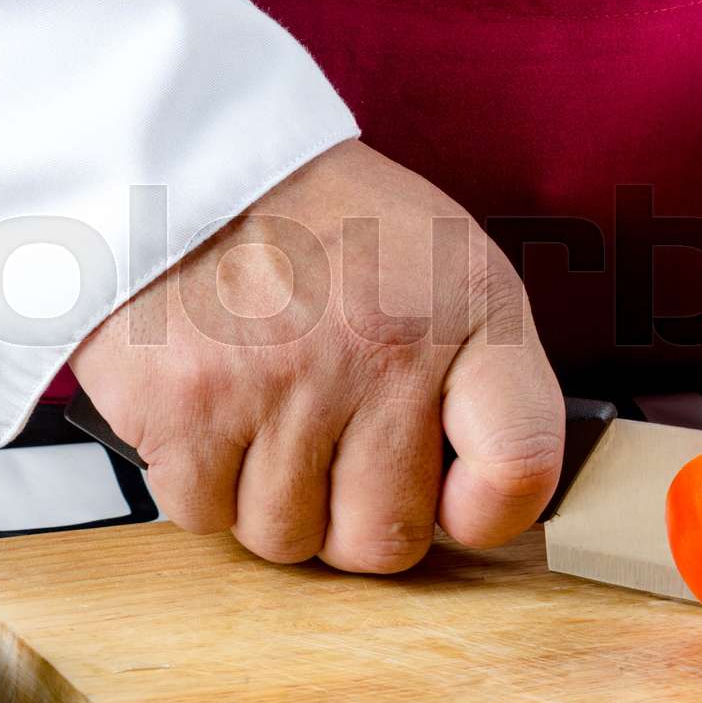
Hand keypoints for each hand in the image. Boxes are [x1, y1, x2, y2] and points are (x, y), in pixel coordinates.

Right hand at [69, 139, 563, 571]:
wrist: (192, 161)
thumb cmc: (327, 223)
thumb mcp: (445, 259)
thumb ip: (484, 373)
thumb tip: (482, 501)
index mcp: (467, 306)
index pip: (518, 463)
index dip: (487, 512)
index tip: (456, 504)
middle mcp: (379, 348)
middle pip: (384, 541)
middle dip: (352, 516)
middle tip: (329, 447)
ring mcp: (277, 383)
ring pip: (286, 538)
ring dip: (270, 498)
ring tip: (264, 412)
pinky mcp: (183, 408)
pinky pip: (204, 516)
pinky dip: (202, 481)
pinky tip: (211, 409)